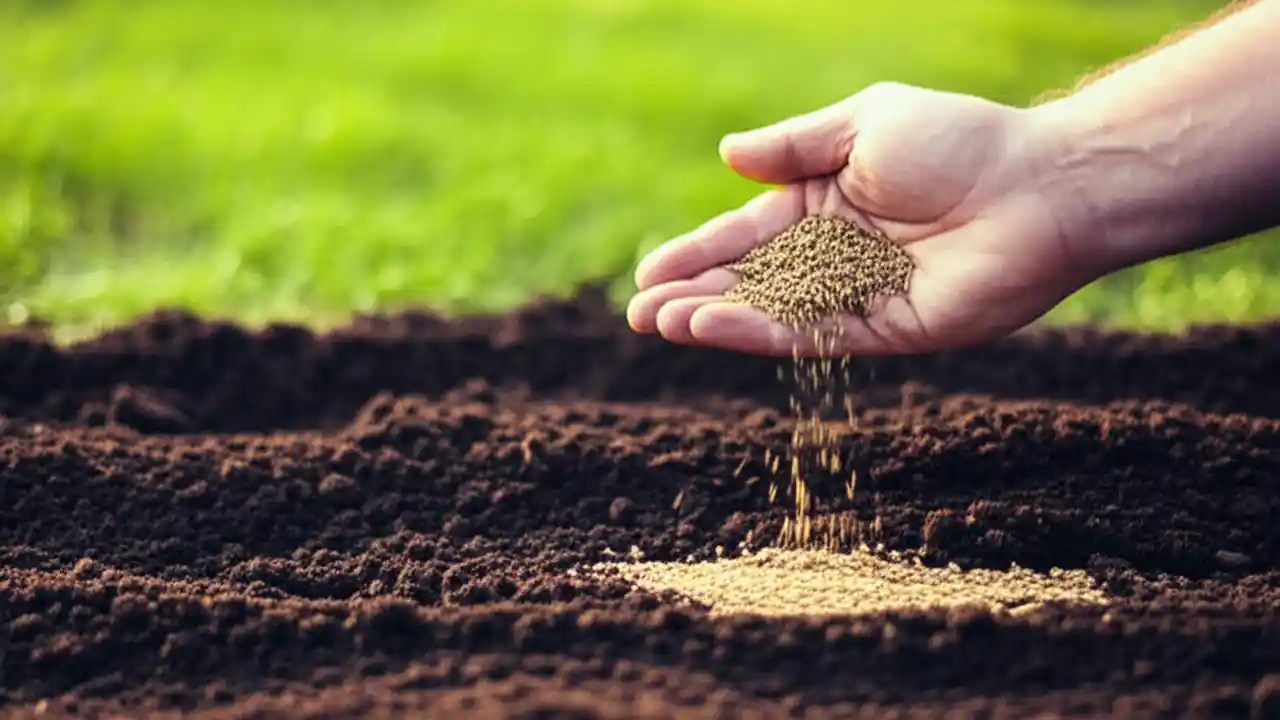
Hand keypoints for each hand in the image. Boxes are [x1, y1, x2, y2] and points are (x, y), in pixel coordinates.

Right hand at [628, 83, 1092, 355]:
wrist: (1038, 185)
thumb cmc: (958, 140)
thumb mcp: (863, 123)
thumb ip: (794, 145)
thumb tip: (727, 156)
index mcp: (826, 203)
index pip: (746, 234)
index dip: (696, 253)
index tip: (648, 272)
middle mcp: (836, 255)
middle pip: (749, 282)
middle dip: (692, 296)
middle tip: (638, 314)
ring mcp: (859, 297)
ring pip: (771, 314)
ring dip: (713, 319)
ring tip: (659, 324)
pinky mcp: (885, 331)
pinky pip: (811, 334)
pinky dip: (760, 332)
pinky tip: (712, 325)